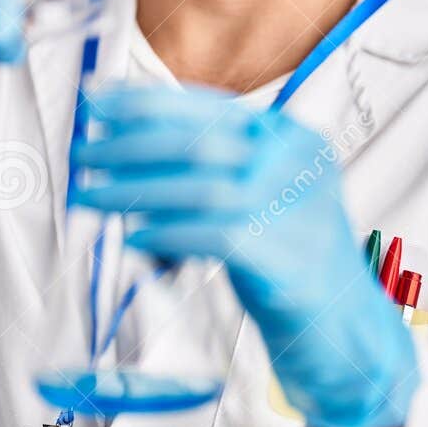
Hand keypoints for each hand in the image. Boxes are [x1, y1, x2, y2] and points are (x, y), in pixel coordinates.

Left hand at [68, 83, 418, 426]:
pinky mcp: (283, 256)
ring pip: (198, 187)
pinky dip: (165, 233)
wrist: (345, 328)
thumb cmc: (289, 258)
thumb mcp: (262, 193)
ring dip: (133, 189)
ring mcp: (293, 208)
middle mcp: (297, 163)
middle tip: (82, 150)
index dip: (145, 101)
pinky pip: (210, 235)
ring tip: (88, 194)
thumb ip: (216, 165)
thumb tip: (127, 141)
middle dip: (128, 142)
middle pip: (198, 141)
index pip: (209, 106)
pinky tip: (132, 238)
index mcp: (292, 136)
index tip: (96, 98)